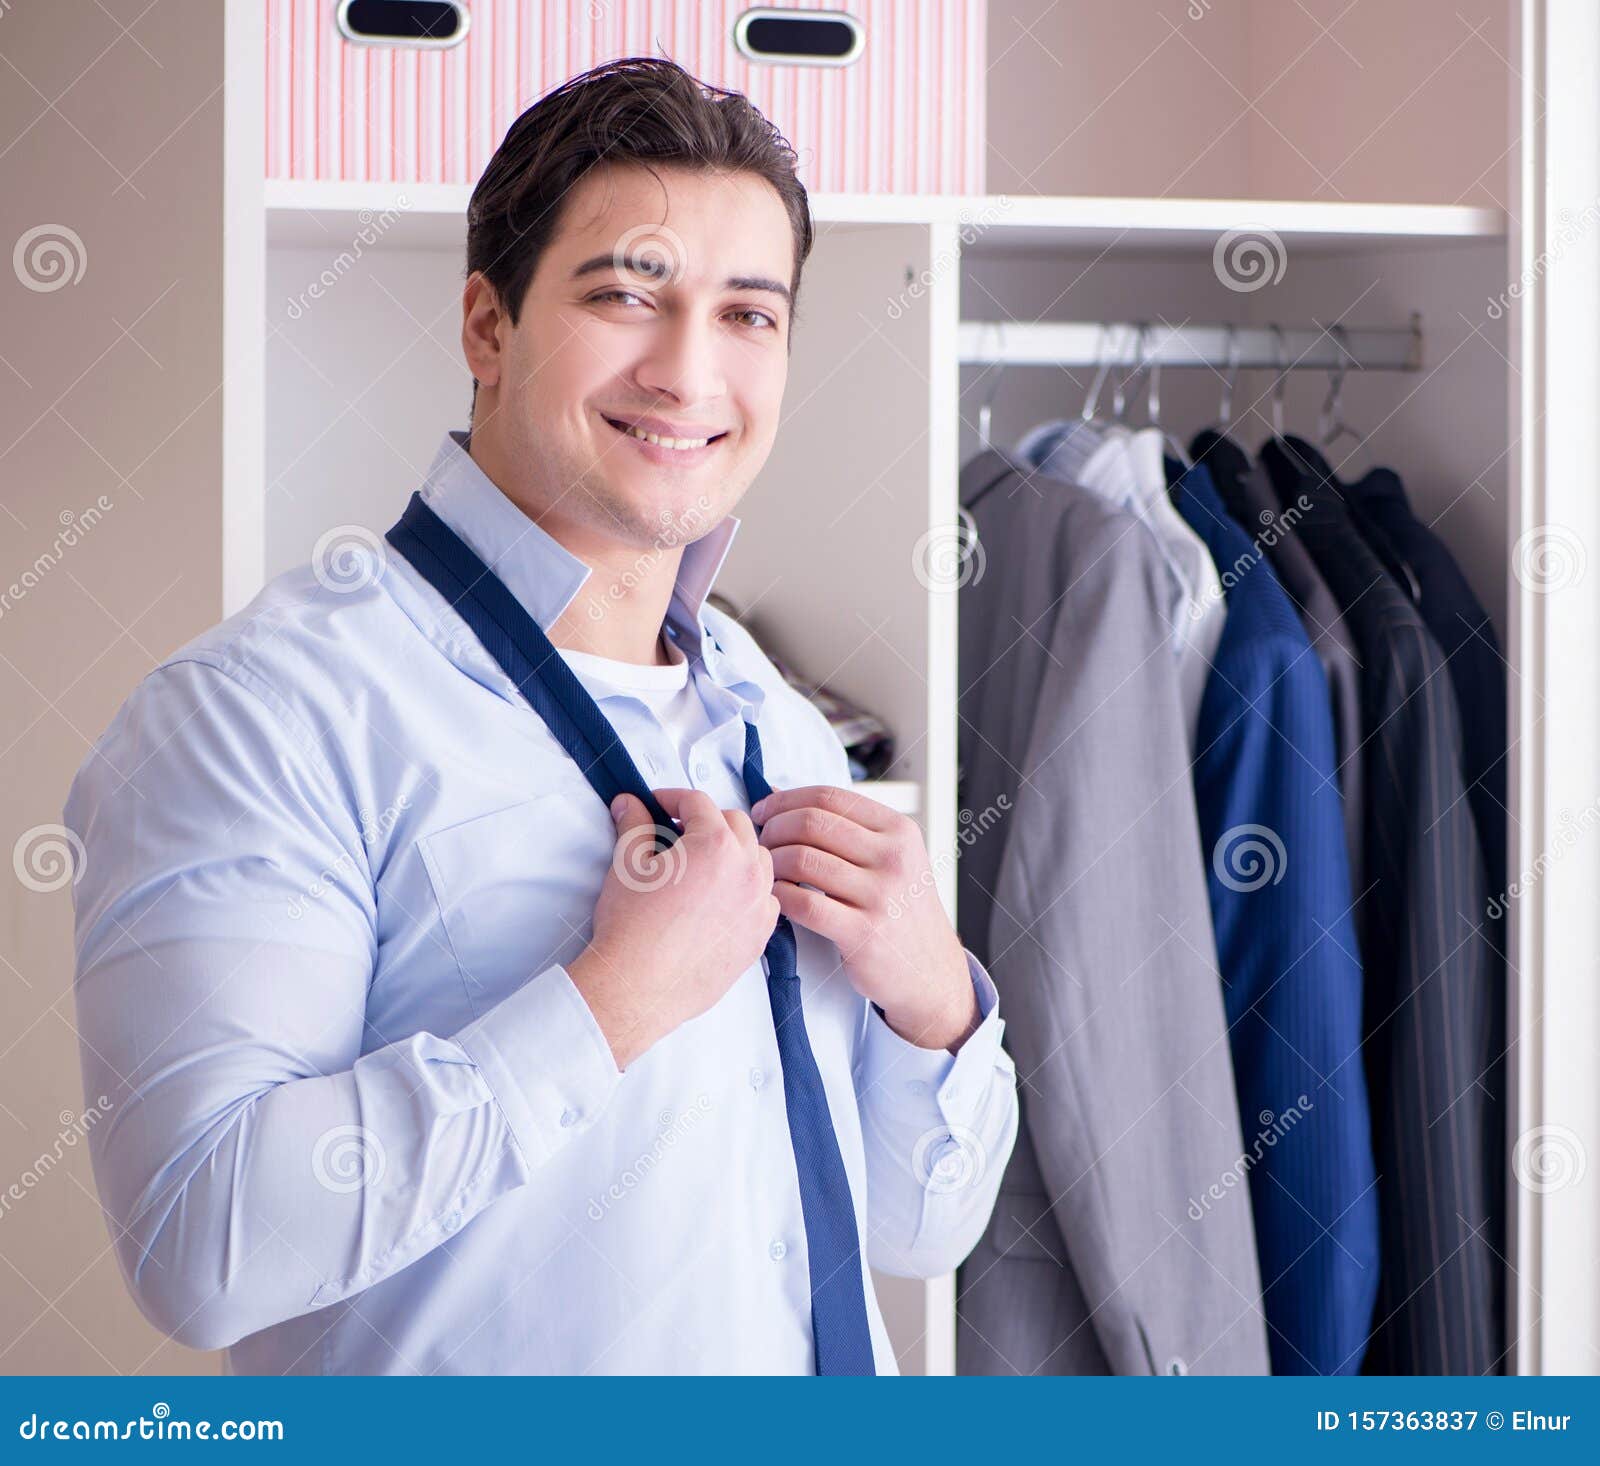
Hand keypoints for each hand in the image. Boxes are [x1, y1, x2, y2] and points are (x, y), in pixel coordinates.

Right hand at [567, 788, 779, 1069]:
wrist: (638, 985)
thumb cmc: (632, 926)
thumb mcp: (628, 863)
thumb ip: (634, 824)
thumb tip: (630, 803)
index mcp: (715, 844)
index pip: (698, 802)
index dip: (672, 798)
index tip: (657, 804)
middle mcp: (746, 870)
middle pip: (736, 824)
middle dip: (707, 820)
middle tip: (678, 831)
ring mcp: (758, 904)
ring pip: (758, 859)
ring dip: (735, 852)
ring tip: (705, 862)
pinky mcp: (759, 935)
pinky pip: (766, 899)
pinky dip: (749, 890)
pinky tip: (723, 897)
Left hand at [749, 785, 978, 1052]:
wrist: (929, 970)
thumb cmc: (899, 910)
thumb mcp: (894, 859)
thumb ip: (852, 831)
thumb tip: (785, 801)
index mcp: (899, 830)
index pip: (830, 797)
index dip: (786, 800)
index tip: (763, 812)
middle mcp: (893, 858)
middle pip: (812, 823)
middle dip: (774, 828)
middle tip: (761, 842)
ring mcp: (881, 895)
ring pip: (802, 859)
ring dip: (772, 862)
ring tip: (767, 871)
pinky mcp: (864, 932)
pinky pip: (803, 903)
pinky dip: (779, 896)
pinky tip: (775, 898)